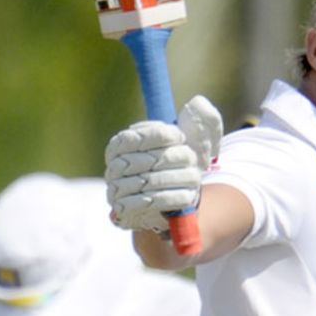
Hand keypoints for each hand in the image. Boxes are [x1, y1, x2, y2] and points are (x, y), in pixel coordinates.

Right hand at [105, 95, 222, 232]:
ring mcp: (116, 190)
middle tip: (192, 161)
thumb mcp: (195, 138)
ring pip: (149, 182)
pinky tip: (188, 196)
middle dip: (174, 159)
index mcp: (121, 144)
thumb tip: (197, 104)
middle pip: (145, 159)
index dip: (160, 135)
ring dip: (177, 179)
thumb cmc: (183, 164)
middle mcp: (114, 166)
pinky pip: (148, 203)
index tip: (180, 137)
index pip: (135, 136)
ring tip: (195, 179)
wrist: (176, 202)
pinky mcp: (125, 212)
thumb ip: (200, 118)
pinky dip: (171, 198)